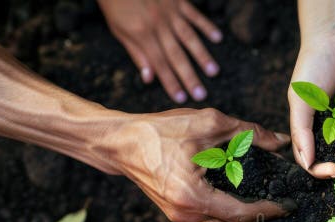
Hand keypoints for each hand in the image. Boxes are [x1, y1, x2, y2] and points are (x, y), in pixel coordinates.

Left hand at [98, 0, 222, 102]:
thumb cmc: (117, 4)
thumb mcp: (119, 30)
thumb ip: (136, 53)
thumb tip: (148, 78)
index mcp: (141, 34)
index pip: (159, 64)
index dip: (170, 82)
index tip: (182, 98)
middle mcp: (157, 25)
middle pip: (176, 55)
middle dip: (189, 76)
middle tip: (201, 94)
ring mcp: (169, 12)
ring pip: (188, 37)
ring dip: (202, 55)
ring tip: (214, 72)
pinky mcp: (177, 1)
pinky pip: (194, 15)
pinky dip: (206, 26)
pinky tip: (217, 38)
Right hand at [106, 108, 292, 221]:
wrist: (119, 142)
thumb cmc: (160, 130)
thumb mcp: (209, 123)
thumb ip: (249, 132)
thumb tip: (280, 141)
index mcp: (194, 197)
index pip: (241, 213)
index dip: (268, 211)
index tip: (289, 206)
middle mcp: (185, 214)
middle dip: (260, 214)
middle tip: (285, 206)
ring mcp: (178, 217)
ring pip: (220, 221)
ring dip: (243, 213)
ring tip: (269, 202)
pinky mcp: (175, 212)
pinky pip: (208, 215)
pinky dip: (226, 208)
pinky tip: (242, 197)